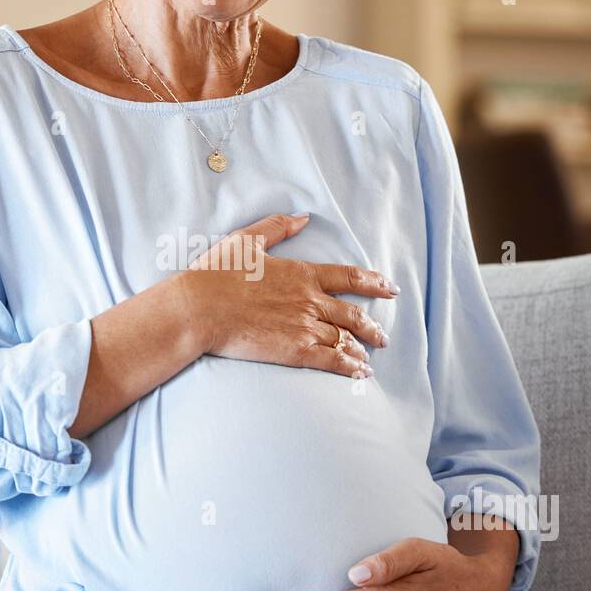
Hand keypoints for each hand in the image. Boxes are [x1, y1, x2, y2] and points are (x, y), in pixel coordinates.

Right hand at [182, 211, 397, 378]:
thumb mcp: (246, 240)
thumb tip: (302, 217)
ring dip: (361, 349)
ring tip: (369, 358)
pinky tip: (362, 373)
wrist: (199, 309)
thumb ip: (277, 227)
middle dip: (372, 326)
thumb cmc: (217, 274)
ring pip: (345, 339)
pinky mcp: (296, 351)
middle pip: (354, 314)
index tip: (390, 289)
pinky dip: (351, 367)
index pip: (349, 277)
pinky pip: (332, 360)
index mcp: (302, 274)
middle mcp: (310, 301)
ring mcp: (305, 327)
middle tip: (383, 335)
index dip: (374, 283)